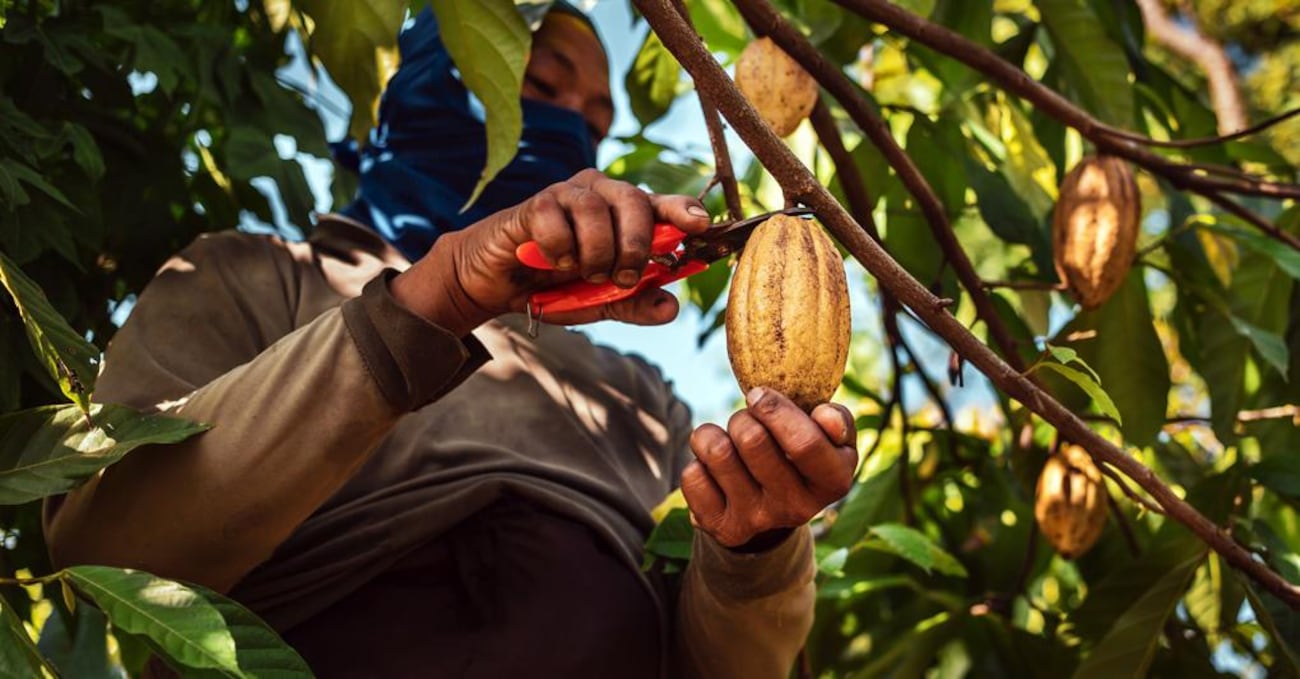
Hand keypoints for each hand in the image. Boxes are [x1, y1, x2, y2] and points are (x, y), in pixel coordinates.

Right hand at [391, 169, 711, 334]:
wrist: (497, 285)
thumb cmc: (554, 286)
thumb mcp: (600, 303)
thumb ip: (634, 303)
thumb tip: (671, 307)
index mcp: (625, 214)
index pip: (662, 205)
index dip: (683, 209)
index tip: (701, 224)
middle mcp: (602, 194)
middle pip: (635, 202)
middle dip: (633, 247)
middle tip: (619, 277)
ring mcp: (568, 194)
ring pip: (597, 211)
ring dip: (594, 253)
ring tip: (582, 272)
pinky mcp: (536, 202)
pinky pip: (557, 220)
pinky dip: (559, 249)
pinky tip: (550, 260)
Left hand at [681, 388, 858, 549]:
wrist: (774, 509)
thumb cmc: (801, 457)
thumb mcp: (831, 441)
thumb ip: (837, 421)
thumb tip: (825, 414)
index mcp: (833, 482)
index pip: (804, 443)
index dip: (775, 409)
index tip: (758, 395)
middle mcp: (798, 509)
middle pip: (752, 440)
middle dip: (742, 417)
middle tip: (746, 422)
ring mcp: (758, 521)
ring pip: (717, 453)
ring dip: (714, 435)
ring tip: (727, 442)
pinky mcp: (723, 528)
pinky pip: (693, 476)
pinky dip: (698, 461)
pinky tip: (715, 470)